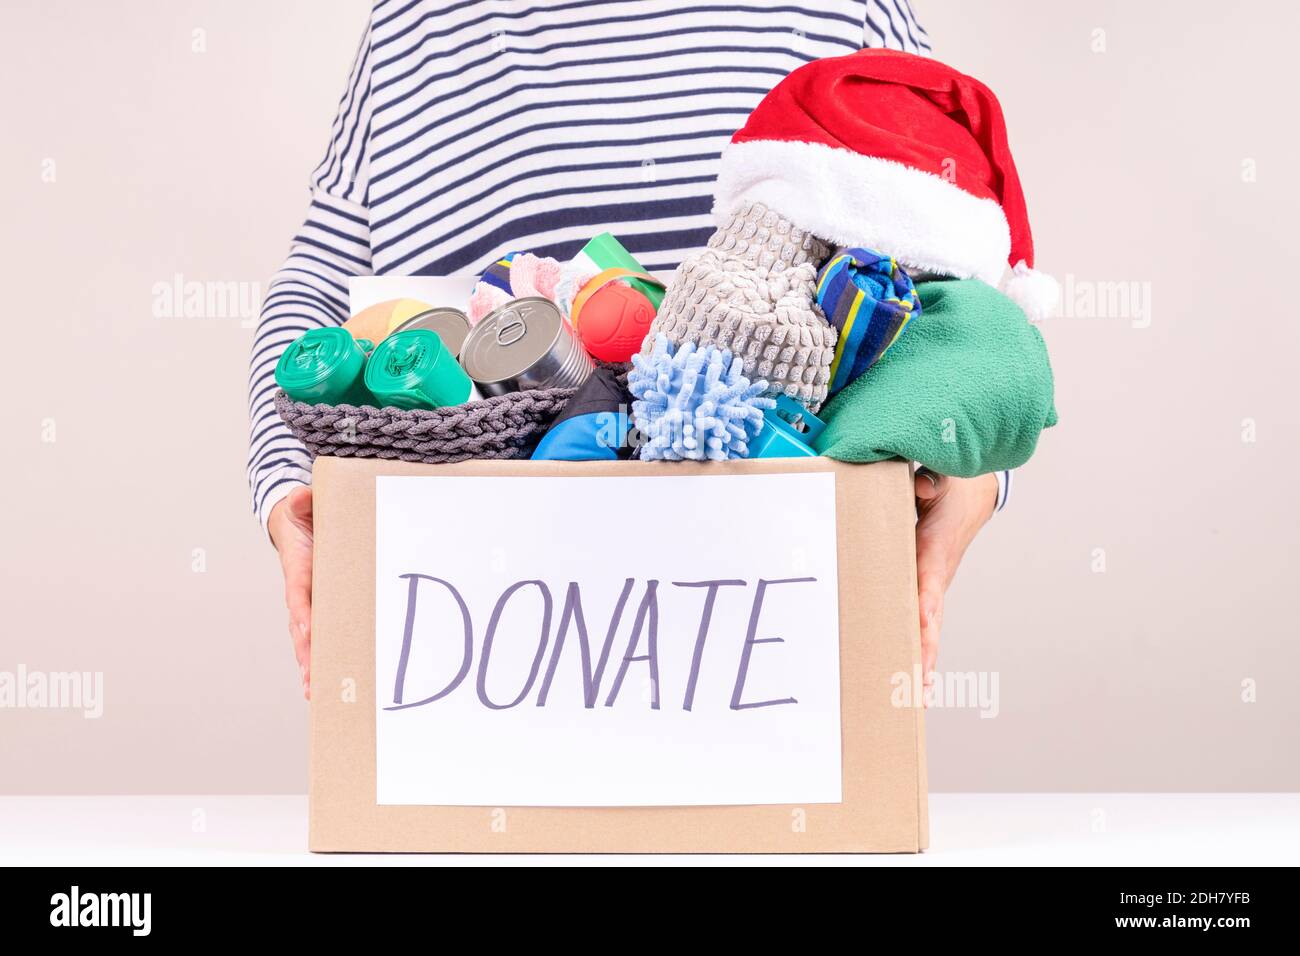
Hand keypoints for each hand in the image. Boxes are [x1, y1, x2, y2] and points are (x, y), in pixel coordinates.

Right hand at [268, 486, 313, 699]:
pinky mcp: (321, 606)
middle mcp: (301, 589)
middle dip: (306, 652)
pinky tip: (324, 682)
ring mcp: (310, 601)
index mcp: (299, 566)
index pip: (298, 591)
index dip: (302, 611)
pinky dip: (320, 656)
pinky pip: (321, 634)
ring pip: (308, 637)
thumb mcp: (304, 504)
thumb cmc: (305, 515)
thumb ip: (303, 501)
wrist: (300, 520)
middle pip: (301, 625)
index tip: (307, 629)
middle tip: (311, 677)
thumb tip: (300, 497)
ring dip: (310, 663)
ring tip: (314, 691)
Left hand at [913, 471, 997, 697]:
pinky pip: (923, 623)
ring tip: (918, 695)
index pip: (929, 581)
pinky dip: (921, 648)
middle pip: (931, 619)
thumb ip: (930, 484)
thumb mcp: (941, 480)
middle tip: (919, 684)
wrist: (971, 495)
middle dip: (925, 651)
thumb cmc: (950, 490)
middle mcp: (937, 575)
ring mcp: (935, 586)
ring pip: (929, 628)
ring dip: (924, 660)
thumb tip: (922, 489)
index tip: (922, 623)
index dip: (925, 602)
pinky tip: (916, 676)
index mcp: (934, 550)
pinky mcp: (928, 590)